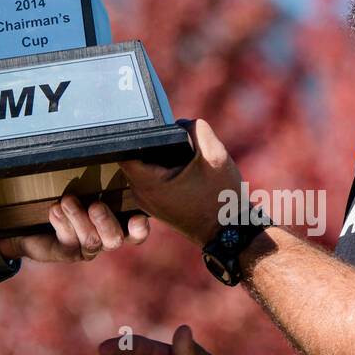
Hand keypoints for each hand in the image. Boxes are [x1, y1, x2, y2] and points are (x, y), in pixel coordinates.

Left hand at [0, 194, 149, 262]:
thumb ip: (102, 181)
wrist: (33, 219)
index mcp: (115, 223)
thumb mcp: (85, 188)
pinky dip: (62, 222)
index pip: (136, 232)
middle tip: (95, 205)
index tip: (137, 218)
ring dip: (79, 218)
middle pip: (115, 239)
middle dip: (106, 222)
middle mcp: (104, 239)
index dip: (139, 229)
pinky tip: (54, 209)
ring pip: (91, 241)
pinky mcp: (67, 253)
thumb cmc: (67, 198)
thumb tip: (116, 158)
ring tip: (66, 201)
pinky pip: (69, 241)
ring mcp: (86, 248)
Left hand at [121, 118, 244, 246]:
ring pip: (144, 167)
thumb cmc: (222, 197)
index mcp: (148, 183)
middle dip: (152, 144)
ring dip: (159, 157)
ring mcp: (146, 202)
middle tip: (174, 140)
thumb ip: (196, 128)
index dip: (134, 132)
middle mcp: (140, 195)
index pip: (123, 149)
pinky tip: (184, 170)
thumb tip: (178, 122)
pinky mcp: (156, 204)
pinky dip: (164, 170)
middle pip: (134, 156)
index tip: (150, 125)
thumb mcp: (215, 154)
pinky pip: (152, 179)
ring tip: (182, 158)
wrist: (230, 232)